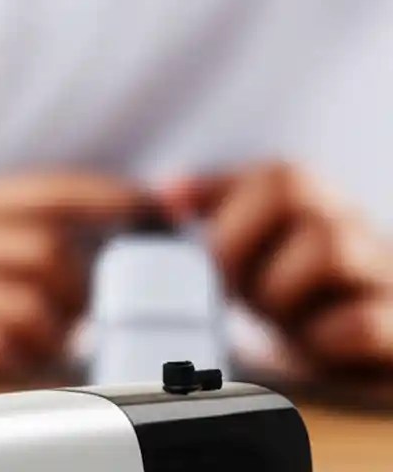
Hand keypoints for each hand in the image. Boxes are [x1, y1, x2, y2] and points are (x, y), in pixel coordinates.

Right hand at [0, 172, 157, 375]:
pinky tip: (19, 363)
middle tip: (88, 313)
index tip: (156, 217)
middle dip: (84, 290)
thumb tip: (102, 236)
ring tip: (54, 345)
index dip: (111, 199)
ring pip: (26, 304)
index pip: (50, 189)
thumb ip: (9, 225)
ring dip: (57, 334)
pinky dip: (21, 361)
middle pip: (48, 251)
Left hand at [165, 162, 392, 372]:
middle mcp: (360, 231)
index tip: (197, 241)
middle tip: (231, 287)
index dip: (223, 201)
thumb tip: (167, 192)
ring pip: (331, 249)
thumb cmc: (289, 298)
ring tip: (276, 316)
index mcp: (322, 206)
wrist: (348, 364)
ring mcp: (386, 279)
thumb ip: (211, 212)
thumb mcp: (249, 250)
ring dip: (278, 290)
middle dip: (237, 244)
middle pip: (298, 194)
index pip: (279, 173)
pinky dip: (322, 338)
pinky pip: (364, 324)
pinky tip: (313, 346)